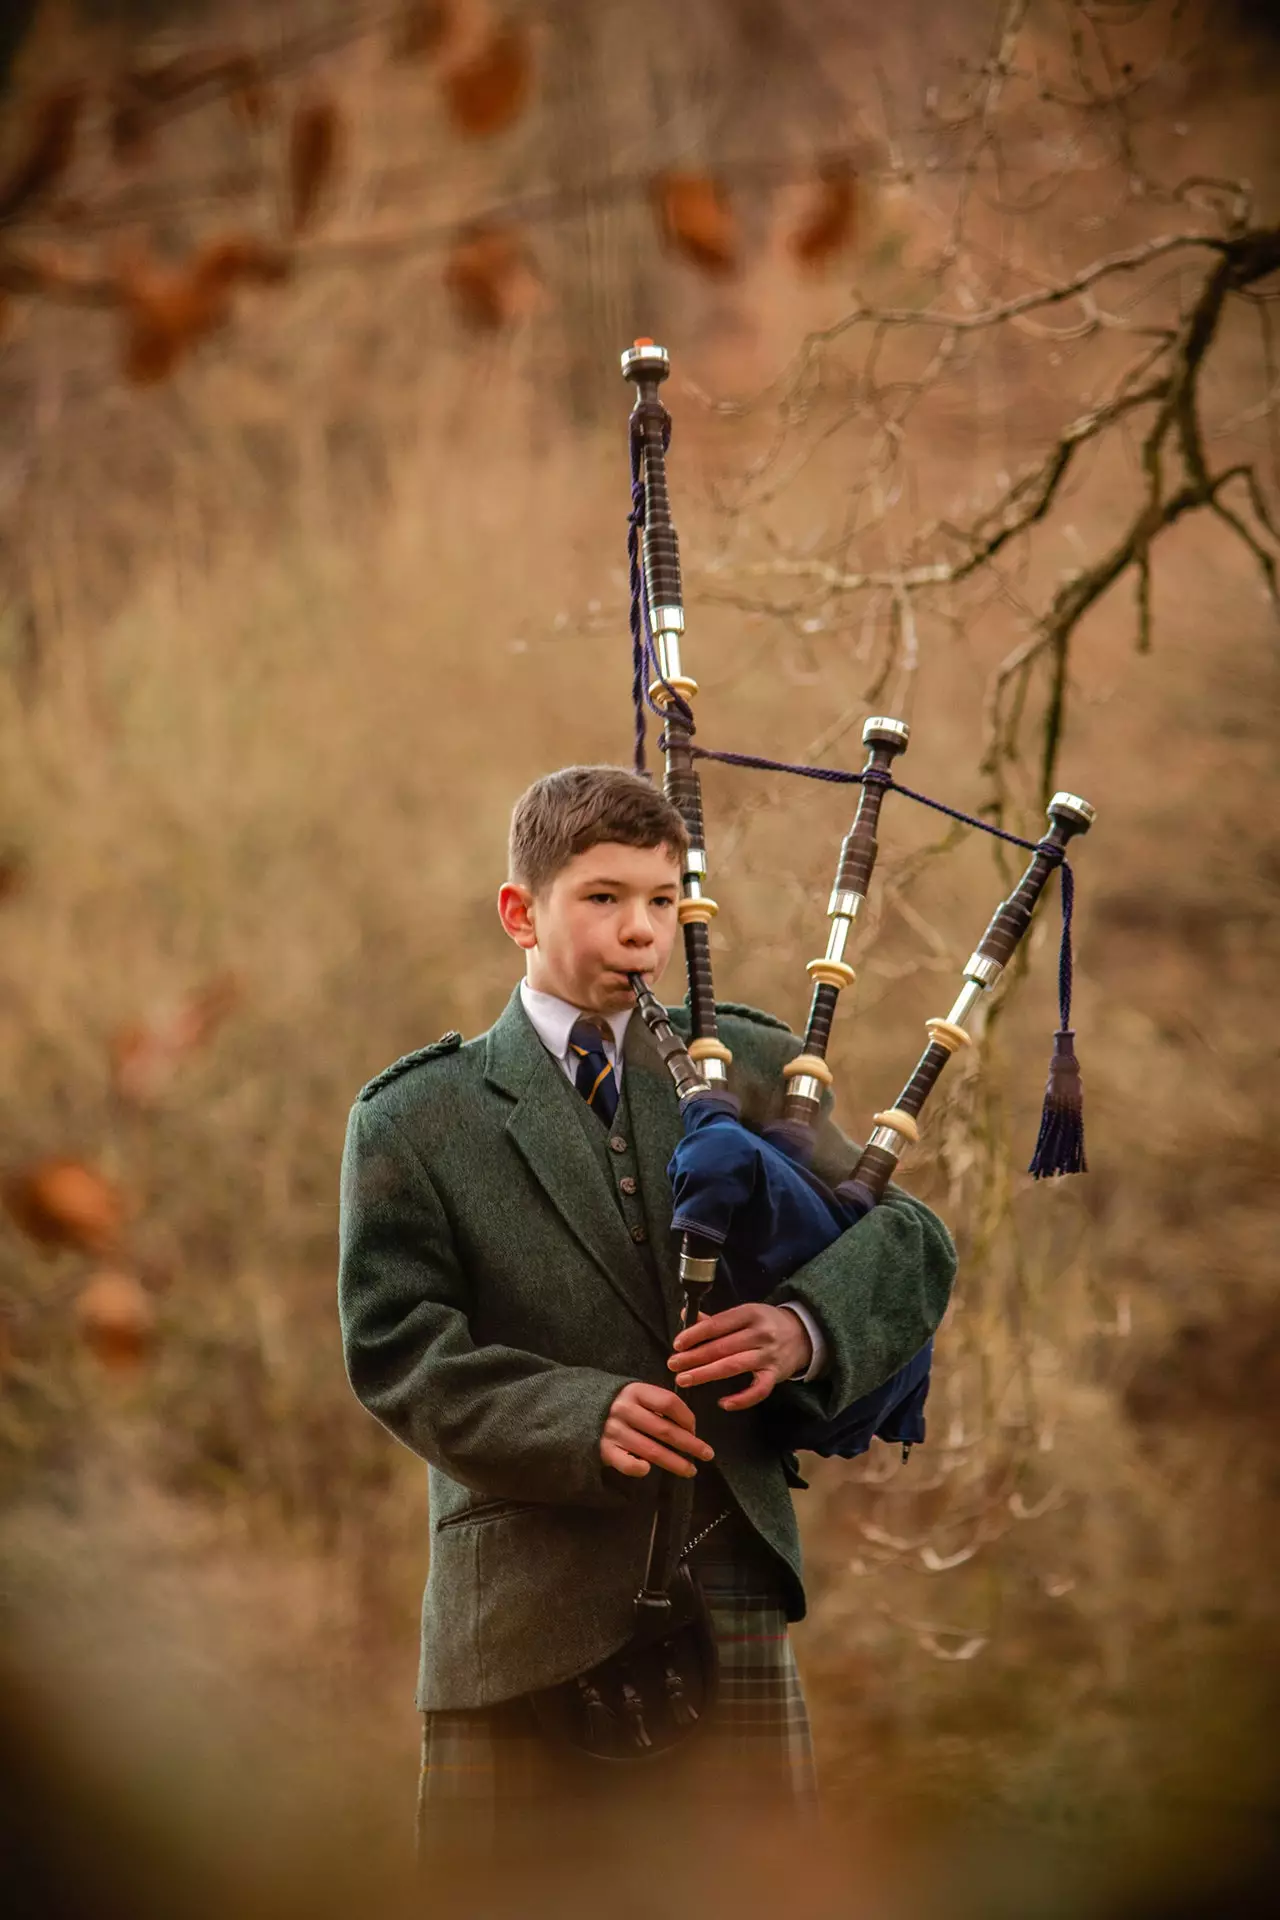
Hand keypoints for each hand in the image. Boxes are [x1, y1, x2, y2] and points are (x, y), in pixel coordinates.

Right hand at [601, 1381, 715, 1479]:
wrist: (577, 1409)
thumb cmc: (619, 1404)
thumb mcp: (636, 1395)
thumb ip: (658, 1404)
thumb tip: (689, 1428)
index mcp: (635, 1391)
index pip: (669, 1403)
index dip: (688, 1418)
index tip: (696, 1430)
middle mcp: (624, 1410)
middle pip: (665, 1430)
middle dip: (690, 1444)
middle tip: (707, 1455)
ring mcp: (613, 1431)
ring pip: (651, 1450)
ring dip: (675, 1462)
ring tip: (690, 1469)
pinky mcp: (604, 1450)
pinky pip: (626, 1464)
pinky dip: (639, 1468)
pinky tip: (649, 1470)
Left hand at [667, 1303, 811, 1410]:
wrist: (803, 1333)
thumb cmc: (766, 1323)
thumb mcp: (745, 1313)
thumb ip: (716, 1319)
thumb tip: (686, 1314)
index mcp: (750, 1313)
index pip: (718, 1324)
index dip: (696, 1334)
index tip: (677, 1344)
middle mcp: (760, 1334)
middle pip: (722, 1347)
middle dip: (694, 1357)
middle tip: (672, 1364)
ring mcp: (769, 1355)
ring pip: (734, 1366)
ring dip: (706, 1374)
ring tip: (684, 1379)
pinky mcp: (776, 1375)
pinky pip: (759, 1390)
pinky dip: (741, 1399)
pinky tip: (722, 1403)